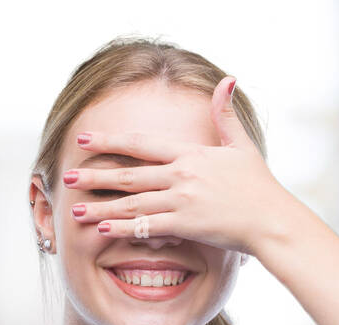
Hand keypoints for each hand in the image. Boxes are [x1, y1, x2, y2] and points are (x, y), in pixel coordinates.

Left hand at [62, 76, 292, 257]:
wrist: (272, 220)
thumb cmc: (259, 187)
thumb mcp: (241, 145)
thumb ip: (226, 115)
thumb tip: (227, 80)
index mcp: (190, 154)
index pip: (141, 143)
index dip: (110, 141)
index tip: (85, 140)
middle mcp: (181, 174)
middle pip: (129, 173)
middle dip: (95, 174)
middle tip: (67, 176)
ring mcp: (182, 200)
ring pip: (132, 202)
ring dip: (101, 207)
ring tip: (75, 209)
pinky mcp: (186, 225)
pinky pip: (147, 227)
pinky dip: (123, 228)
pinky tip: (101, 230)